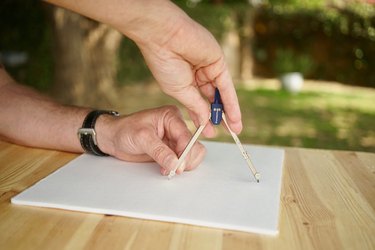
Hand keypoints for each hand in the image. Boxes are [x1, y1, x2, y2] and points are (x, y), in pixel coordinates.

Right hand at [45, 0, 242, 135]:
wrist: (164, 38)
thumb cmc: (164, 63)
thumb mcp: (180, 92)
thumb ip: (195, 106)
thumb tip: (204, 121)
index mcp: (184, 81)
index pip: (197, 103)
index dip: (203, 118)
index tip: (208, 133)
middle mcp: (198, 75)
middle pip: (211, 100)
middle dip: (218, 117)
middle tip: (227, 133)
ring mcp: (209, 68)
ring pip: (221, 95)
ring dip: (229, 112)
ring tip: (235, 129)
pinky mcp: (219, 63)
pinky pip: (227, 87)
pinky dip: (231, 102)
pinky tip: (234, 117)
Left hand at [96, 106, 205, 174]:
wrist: (114, 138)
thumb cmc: (125, 130)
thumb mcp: (141, 138)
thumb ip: (159, 151)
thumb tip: (175, 163)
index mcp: (171, 116)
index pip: (186, 135)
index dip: (185, 152)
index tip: (179, 165)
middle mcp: (176, 127)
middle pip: (194, 145)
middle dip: (186, 160)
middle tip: (174, 170)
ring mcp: (175, 140)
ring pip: (192, 154)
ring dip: (183, 165)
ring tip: (168, 170)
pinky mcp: (172, 151)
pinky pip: (184, 160)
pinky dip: (179, 167)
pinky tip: (167, 168)